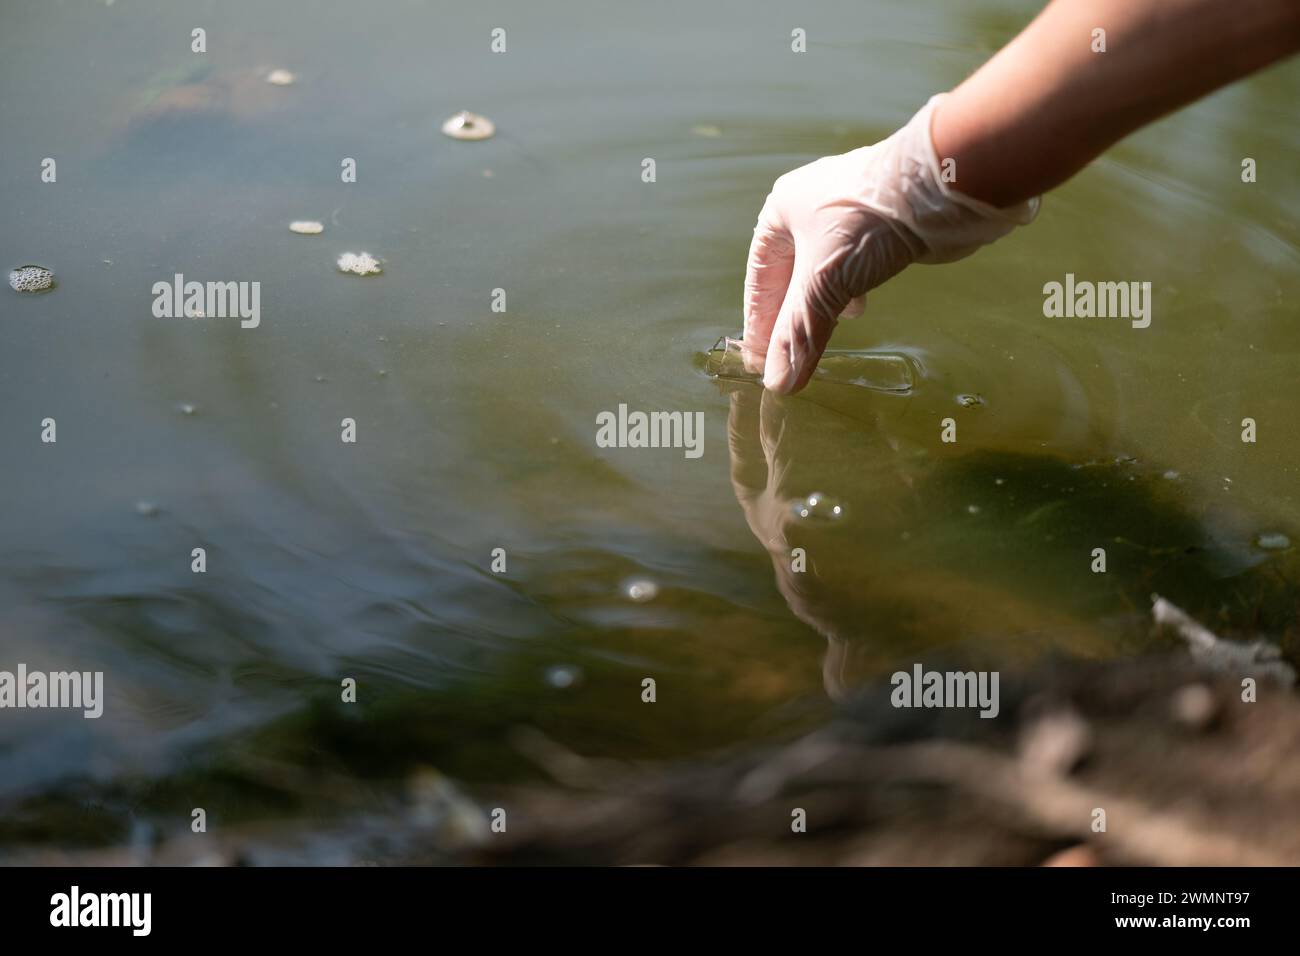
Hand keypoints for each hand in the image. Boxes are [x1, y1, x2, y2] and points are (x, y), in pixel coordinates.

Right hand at [743, 95, 1036, 394]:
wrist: (940, 186)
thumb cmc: (869, 224)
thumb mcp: (824, 285)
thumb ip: (799, 335)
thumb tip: (778, 383)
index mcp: (782, 210)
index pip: (760, 278)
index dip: (759, 321)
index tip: (759, 360)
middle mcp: (810, 206)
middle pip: (791, 274)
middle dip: (792, 315)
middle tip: (788, 356)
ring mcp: (848, 210)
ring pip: (824, 269)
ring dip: (822, 305)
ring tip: (825, 332)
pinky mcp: (881, 220)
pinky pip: (854, 263)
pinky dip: (850, 289)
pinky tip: (859, 306)